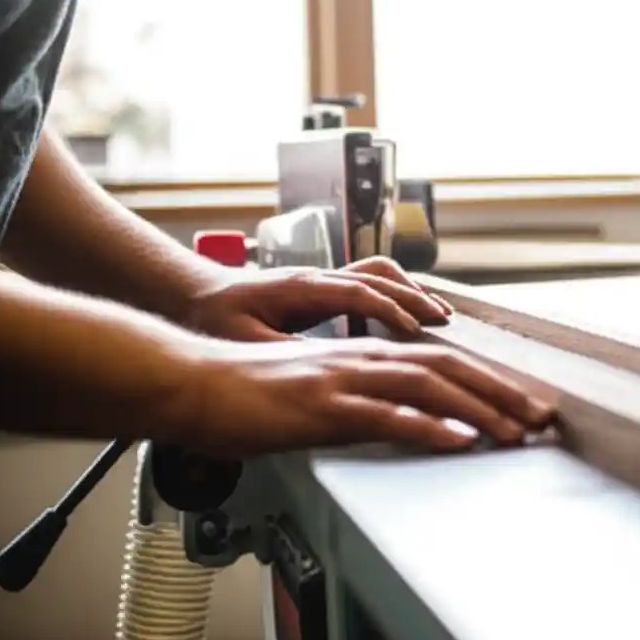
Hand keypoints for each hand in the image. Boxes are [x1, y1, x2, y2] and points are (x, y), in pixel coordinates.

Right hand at [170, 336, 554, 457]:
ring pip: (427, 386)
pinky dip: (425, 426)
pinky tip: (456, 438)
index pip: (442, 363)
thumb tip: (407, 422)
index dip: (488, 382)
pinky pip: (384, 415)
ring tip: (517, 431)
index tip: (524, 405)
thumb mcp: (321, 392)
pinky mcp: (322, 406)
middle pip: (449, 368)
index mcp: (366, 354)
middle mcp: (363, 358)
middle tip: (543, 417)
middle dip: (502, 393)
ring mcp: (345, 379)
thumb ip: (365, 401)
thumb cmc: (252, 394)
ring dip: (478, 409)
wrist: (195, 384)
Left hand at [183, 257, 454, 341]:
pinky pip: (371, 284)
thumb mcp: (244, 341)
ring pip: (379, 275)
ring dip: (411, 292)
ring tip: (438, 317)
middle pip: (379, 277)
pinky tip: (410, 318)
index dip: (389, 310)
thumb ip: (286, 351)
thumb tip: (325, 364)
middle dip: (415, 298)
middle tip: (445, 321)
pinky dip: (397, 296)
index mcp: (300, 288)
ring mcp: (323, 280)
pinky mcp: (324, 290)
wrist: (193, 296)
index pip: (357, 292)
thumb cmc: (214, 320)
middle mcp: (318, 277)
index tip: (415, 330)